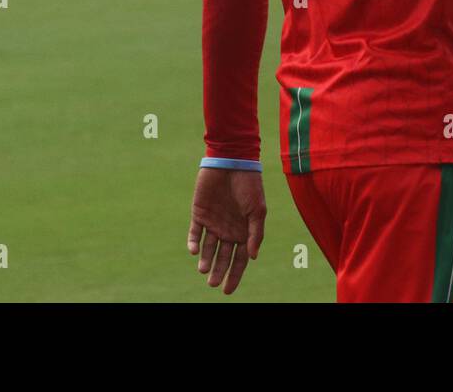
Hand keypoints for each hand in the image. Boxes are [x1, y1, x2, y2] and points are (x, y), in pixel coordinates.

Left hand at [188, 167, 266, 294]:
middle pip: (222, 257)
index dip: (235, 275)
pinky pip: (195, 232)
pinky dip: (193, 243)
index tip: (228, 291)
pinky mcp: (199, 213)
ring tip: (204, 270)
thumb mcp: (258, 210)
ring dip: (205, 260)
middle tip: (213, 284)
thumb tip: (253, 257)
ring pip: (207, 248)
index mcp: (244, 231)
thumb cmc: (249, 185)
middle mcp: (228, 230)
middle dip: (218, 271)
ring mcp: (213, 222)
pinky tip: (195, 251)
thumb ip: (255, 233)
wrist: (232, 162)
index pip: (239, 259)